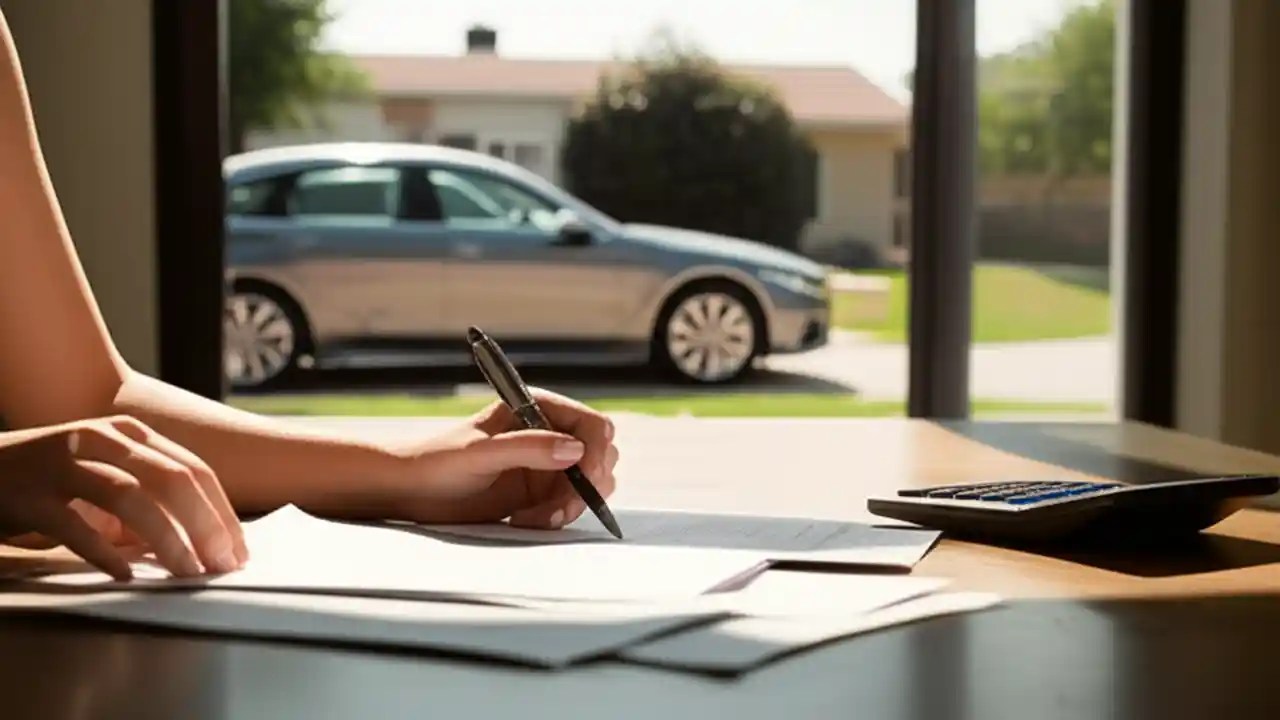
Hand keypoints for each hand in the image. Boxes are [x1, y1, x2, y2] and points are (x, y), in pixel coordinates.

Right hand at [0, 415, 247, 579]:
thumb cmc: (51, 479)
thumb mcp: (105, 477)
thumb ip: (149, 499)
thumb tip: (202, 542)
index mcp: (129, 434)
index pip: (194, 469)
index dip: (222, 511)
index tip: (239, 550)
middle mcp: (100, 439)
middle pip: (172, 479)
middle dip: (205, 526)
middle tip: (223, 566)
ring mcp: (62, 463)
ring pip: (130, 498)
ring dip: (167, 540)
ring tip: (187, 574)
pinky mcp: (27, 494)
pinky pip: (74, 524)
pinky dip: (104, 552)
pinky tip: (125, 575)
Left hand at [394, 389, 618, 528]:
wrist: (411, 491)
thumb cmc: (437, 461)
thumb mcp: (481, 453)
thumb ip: (527, 449)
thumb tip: (576, 450)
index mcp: (537, 408)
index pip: (592, 425)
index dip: (596, 451)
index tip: (585, 478)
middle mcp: (548, 432)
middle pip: (599, 456)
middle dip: (585, 485)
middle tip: (558, 508)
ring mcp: (547, 464)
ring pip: (589, 484)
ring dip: (572, 504)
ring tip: (537, 518)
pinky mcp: (540, 492)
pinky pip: (570, 505)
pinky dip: (558, 517)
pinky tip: (525, 520)